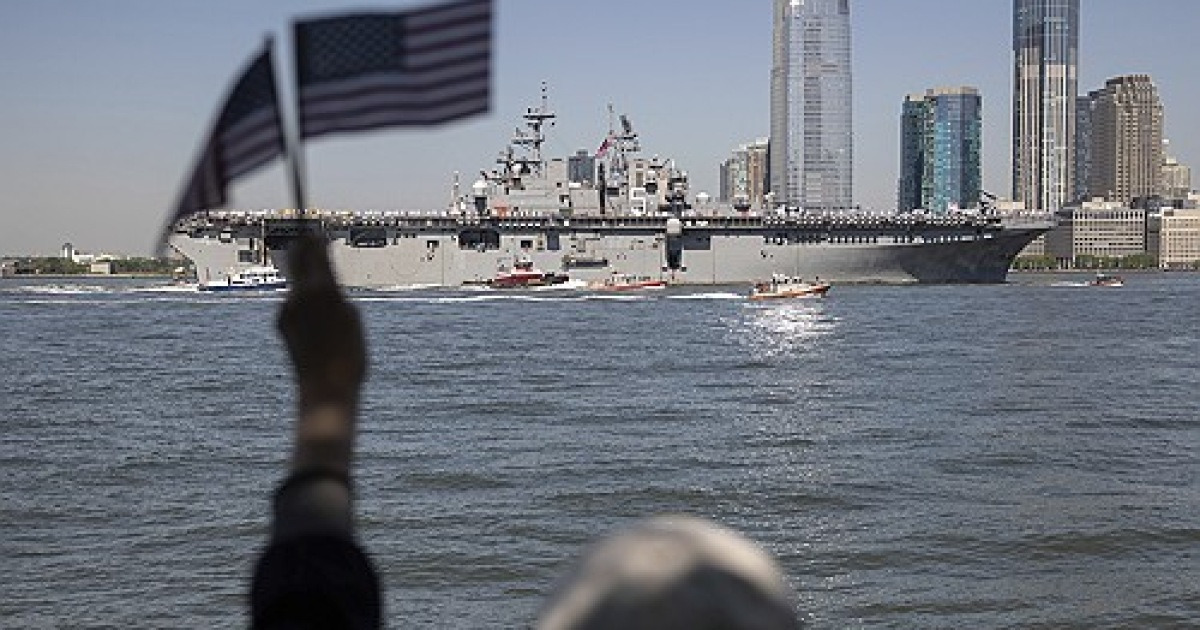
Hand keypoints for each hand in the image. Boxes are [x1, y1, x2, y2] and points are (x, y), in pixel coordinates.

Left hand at [277, 235, 365, 472]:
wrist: (325, 390)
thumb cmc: (349, 357)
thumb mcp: (353, 319)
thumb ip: (339, 295)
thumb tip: (326, 283)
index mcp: (322, 290)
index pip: (315, 252)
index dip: (318, 239)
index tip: (322, 233)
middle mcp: (299, 295)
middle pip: (296, 259)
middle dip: (304, 249)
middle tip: (312, 242)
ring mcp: (287, 309)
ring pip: (296, 282)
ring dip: (306, 278)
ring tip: (322, 284)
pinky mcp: (281, 324)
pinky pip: (293, 302)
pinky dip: (303, 301)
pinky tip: (315, 315)